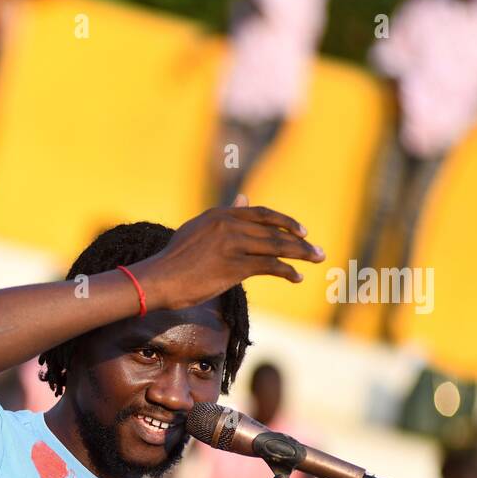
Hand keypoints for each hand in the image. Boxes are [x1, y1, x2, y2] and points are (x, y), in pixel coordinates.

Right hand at [139, 195, 324, 309]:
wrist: (158, 279)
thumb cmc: (174, 260)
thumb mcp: (198, 230)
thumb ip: (224, 216)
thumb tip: (243, 198)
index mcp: (220, 215)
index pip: (260, 214)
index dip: (284, 222)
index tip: (301, 231)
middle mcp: (228, 225)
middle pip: (273, 231)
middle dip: (299, 241)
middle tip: (318, 251)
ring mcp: (232, 244)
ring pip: (276, 246)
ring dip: (301, 254)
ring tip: (316, 260)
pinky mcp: (234, 265)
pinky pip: (269, 266)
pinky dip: (287, 271)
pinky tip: (297, 277)